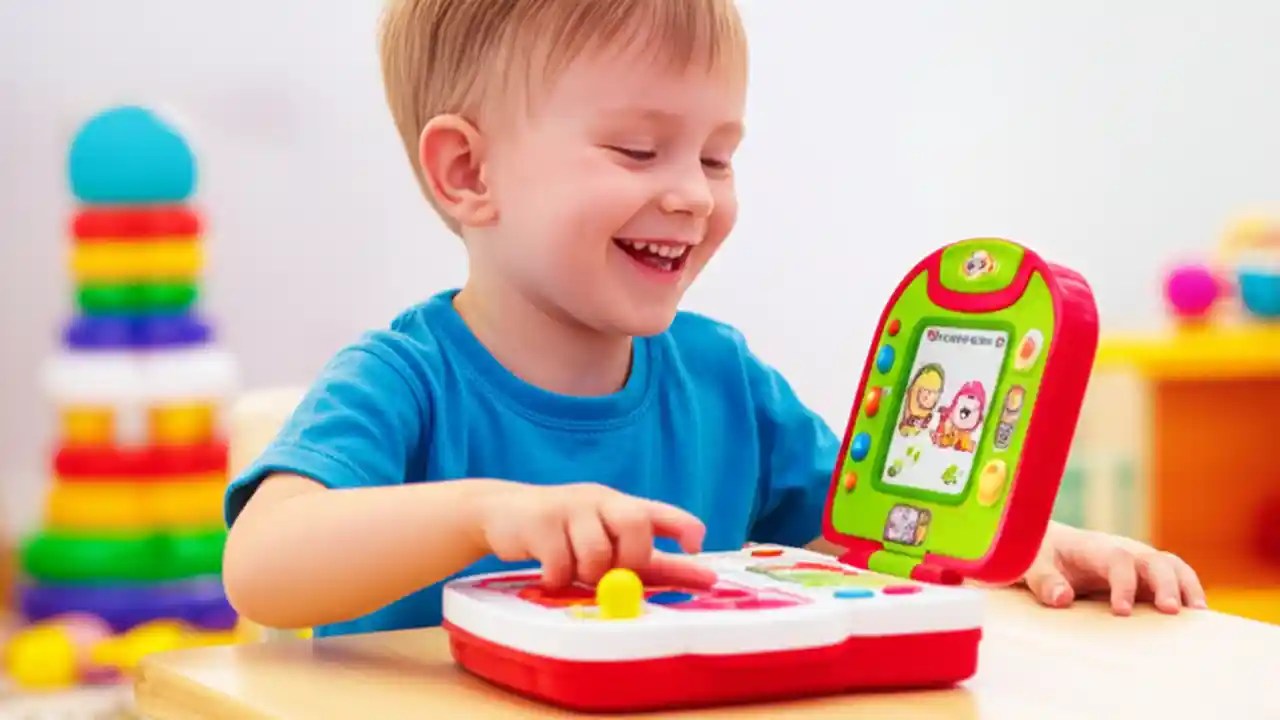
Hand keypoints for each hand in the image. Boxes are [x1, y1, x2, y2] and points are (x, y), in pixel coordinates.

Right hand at [475, 482, 714, 589]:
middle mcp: (600, 500)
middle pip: (635, 525)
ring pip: (597, 552)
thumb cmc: (565, 535)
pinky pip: (560, 564)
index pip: (660, 511)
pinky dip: (558, 578)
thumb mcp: (608, 544)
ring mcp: (570, 507)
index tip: (696, 545)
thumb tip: (704, 579)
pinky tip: (549, 572)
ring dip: (588, 574)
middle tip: (614, 573)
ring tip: (574, 572)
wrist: (502, 515)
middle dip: (631, 558)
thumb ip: (651, 563)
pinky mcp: (540, 521)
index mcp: (621, 506)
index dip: (683, 526)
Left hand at [1022, 523, 1206, 614]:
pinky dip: (1189, 595)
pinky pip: (1175, 582)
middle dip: (1166, 584)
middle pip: (1155, 560)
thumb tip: (1063, 599)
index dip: (1124, 583)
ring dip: (1187, 588)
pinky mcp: (1147, 578)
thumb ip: (1044, 581)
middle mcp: (1125, 552)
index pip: (1119, 559)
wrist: (1050, 547)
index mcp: (1097, 548)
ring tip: (1199, 616)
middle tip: (1171, 611)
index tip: (1121, 612)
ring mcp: (1140, 564)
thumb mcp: (1032, 566)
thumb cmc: (1041, 557)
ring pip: (1173, 567)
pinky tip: (1197, 621)